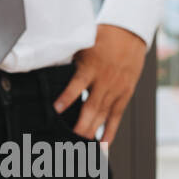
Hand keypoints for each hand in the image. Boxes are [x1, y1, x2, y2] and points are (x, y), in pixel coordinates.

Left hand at [52, 24, 148, 145]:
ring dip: (92, 131)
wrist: (130, 32)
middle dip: (81, 125)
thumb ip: (70, 60)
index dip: (66, 98)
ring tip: (82, 145)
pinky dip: (110, 131)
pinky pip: (116, 116)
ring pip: (103, 115)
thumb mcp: (83, 44)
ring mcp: (116, 89)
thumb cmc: (103, 37)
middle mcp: (105, 80)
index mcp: (91, 66)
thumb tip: (48, 71)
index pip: (77, 85)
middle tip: (69, 139)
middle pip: (91, 107)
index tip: (56, 111)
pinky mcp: (125, 94)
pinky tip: (103, 144)